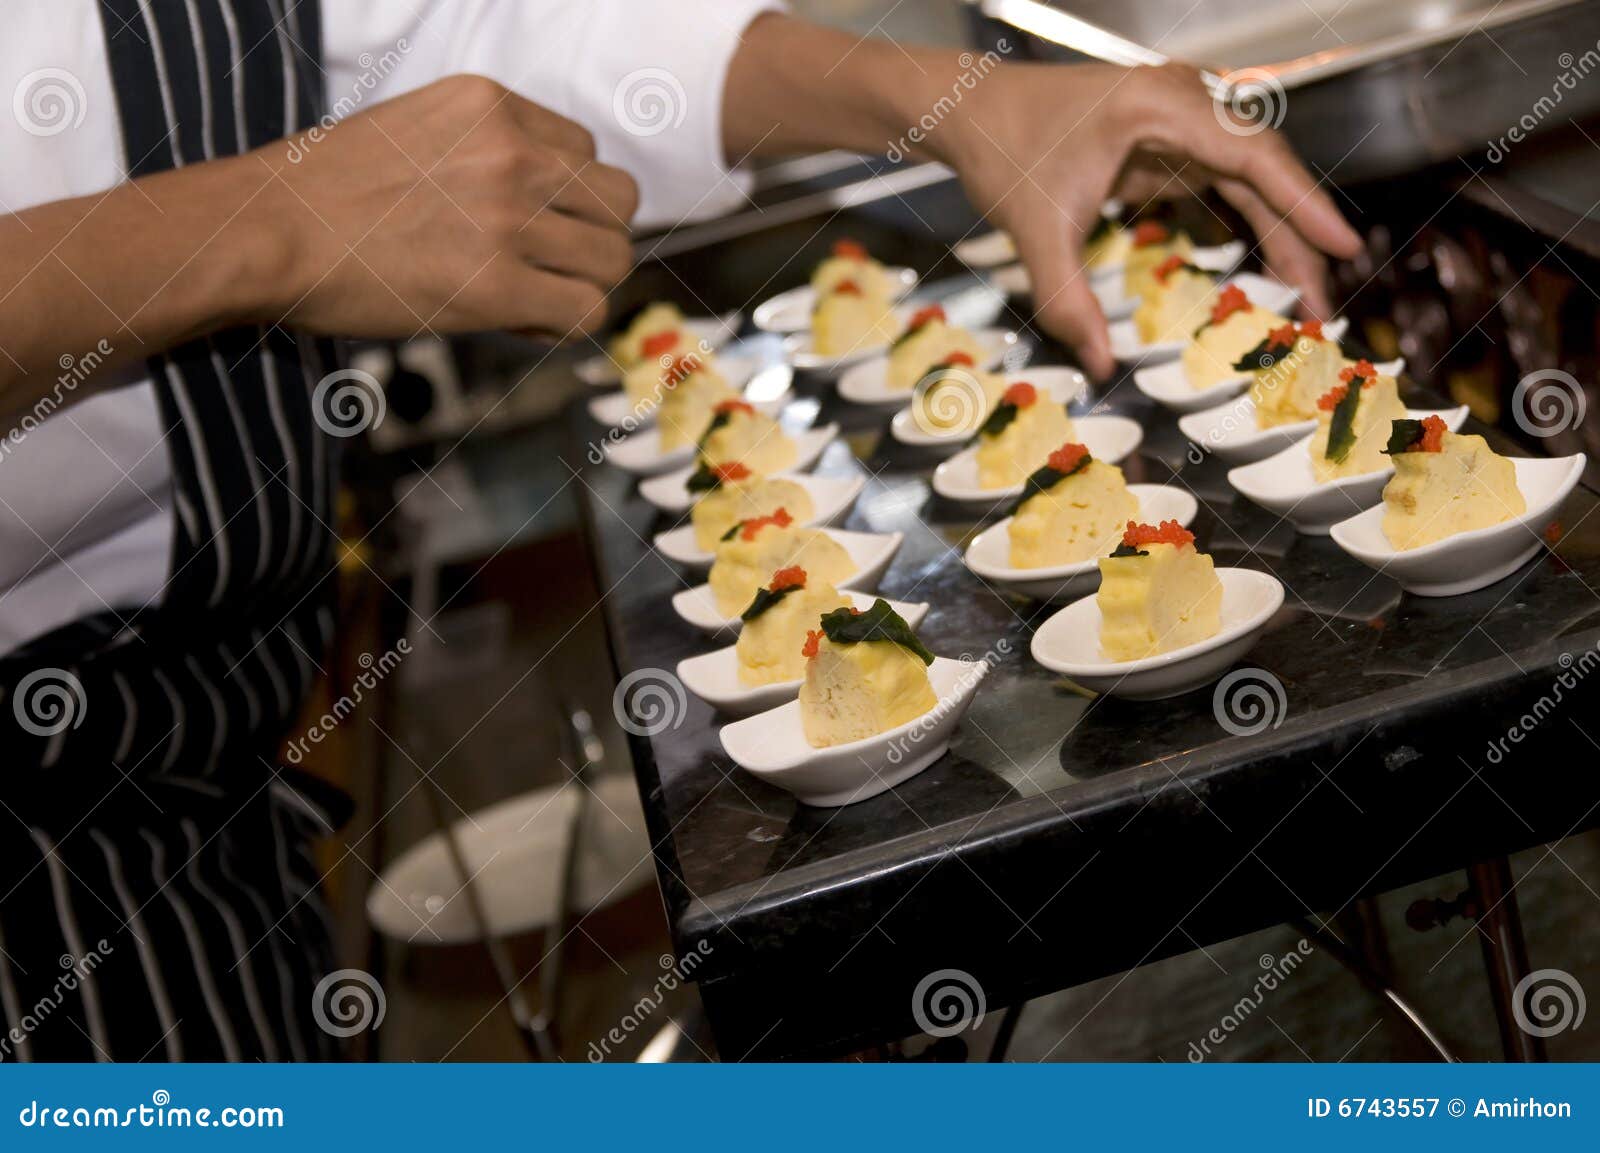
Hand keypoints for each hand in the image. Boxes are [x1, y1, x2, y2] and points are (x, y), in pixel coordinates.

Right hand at [258, 74, 638, 340]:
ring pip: (612, 258)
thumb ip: (484, 151)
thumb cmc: (323, 191)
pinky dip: (562, 326)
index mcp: (491, 106)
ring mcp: (509, 218)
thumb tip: (540, 200)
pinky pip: (585, 311)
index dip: (568, 198)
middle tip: (548, 266)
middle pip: (618, 202)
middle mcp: (512, 153)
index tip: (530, 226)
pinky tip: (522, 323)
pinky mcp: (497, 284)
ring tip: (535, 297)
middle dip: (592, 238)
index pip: (586, 152)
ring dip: (583, 284)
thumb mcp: (415, 129)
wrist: (267, 231)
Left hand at [940, 63, 1362, 378]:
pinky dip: (1250, 225)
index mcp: (1161, 107)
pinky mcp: (1172, 142)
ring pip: (1251, 179)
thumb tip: (1098, 365)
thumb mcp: (1036, 231)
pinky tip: (1268, 270)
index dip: (1304, 203)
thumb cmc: (1004, 150)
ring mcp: (1182, 120)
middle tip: (1322, 302)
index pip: (1254, 156)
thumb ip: (1066, 300)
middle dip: (1299, 236)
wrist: (974, 111)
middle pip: (1264, 170)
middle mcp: (1183, 104)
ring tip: (1305, 297)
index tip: (1343, 245)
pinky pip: (1226, 184)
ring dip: (1280, 235)